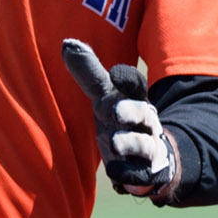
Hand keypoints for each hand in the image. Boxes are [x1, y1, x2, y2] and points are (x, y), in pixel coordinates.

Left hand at [59, 38, 175, 199]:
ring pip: (143, 145)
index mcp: (136, 100)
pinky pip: (138, 175)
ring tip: (114, 142)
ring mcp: (147, 149)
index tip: (115, 73)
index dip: (127, 79)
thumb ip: (89, 73)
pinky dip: (128, 174)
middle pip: (143, 114)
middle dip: (132, 111)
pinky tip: (115, 172)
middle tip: (115, 110)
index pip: (136, 86)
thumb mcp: (106, 96)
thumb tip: (66, 43)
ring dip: (130, 143)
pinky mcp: (144, 174)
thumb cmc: (122, 119)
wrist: (151, 160)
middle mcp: (145, 123)